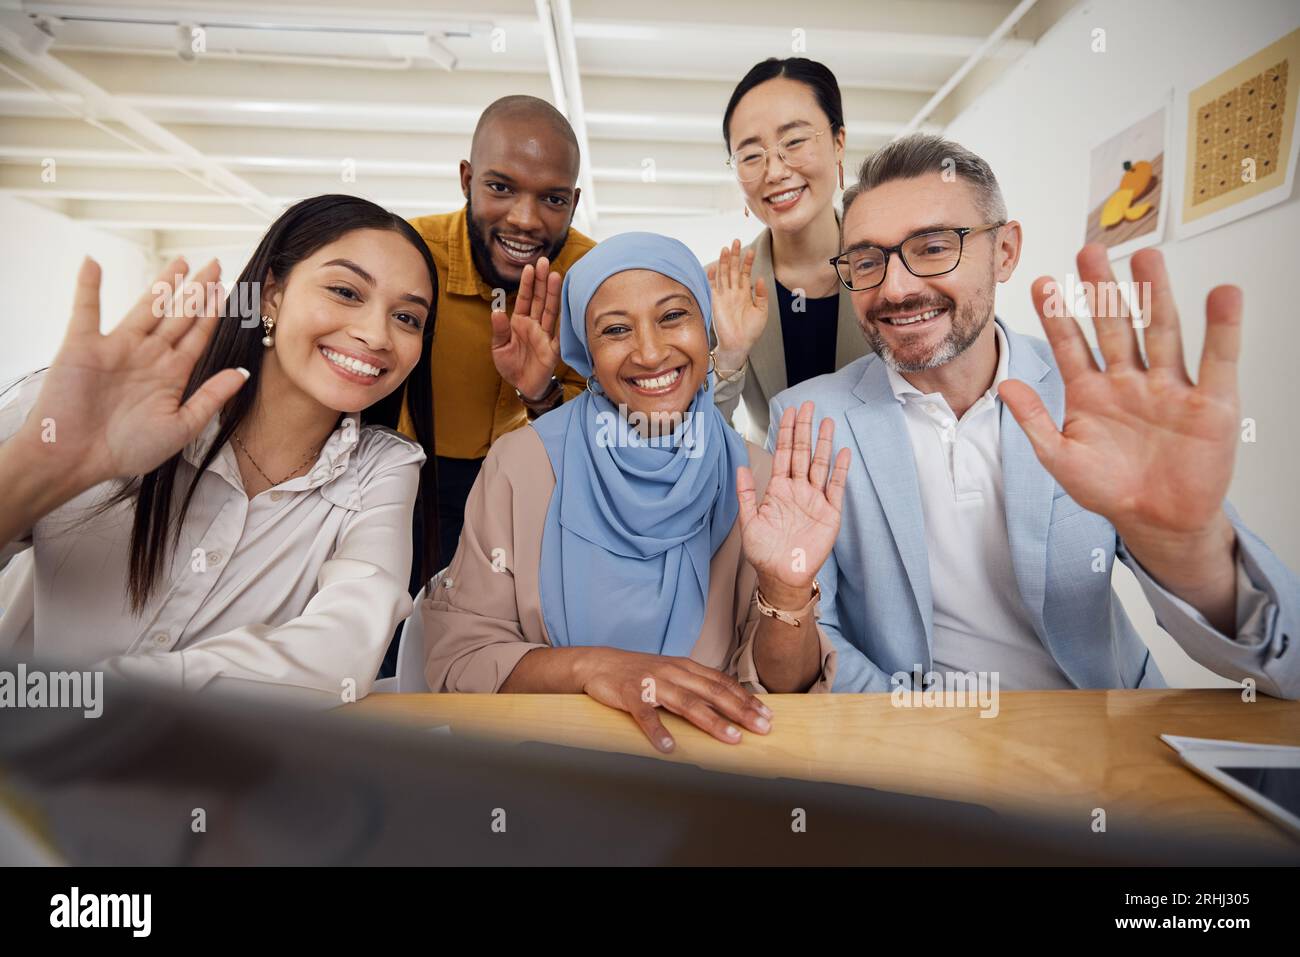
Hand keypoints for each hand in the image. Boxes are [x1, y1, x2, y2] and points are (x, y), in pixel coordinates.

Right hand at [19, 256, 248, 492]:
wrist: (76, 459)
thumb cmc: (127, 450)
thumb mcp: (181, 426)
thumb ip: (211, 397)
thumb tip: (243, 373)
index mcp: (171, 374)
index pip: (198, 335)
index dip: (213, 312)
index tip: (228, 290)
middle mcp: (147, 356)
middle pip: (178, 315)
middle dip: (197, 290)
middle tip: (215, 264)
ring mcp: (117, 348)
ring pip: (145, 307)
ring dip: (162, 283)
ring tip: (181, 261)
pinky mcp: (84, 346)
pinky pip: (86, 309)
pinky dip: (88, 286)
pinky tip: (93, 262)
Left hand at [490, 256, 562, 399]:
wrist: (523, 387)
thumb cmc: (511, 366)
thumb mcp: (499, 348)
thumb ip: (499, 330)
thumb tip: (497, 311)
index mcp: (520, 322)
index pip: (525, 299)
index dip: (527, 284)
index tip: (529, 267)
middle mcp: (534, 325)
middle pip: (539, 299)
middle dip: (542, 280)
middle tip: (544, 261)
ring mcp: (545, 335)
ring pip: (550, 310)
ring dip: (553, 293)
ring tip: (556, 275)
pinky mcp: (554, 348)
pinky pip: (559, 332)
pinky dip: (563, 319)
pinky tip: (567, 303)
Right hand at [579, 648, 772, 752]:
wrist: (599, 663)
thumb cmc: (639, 672)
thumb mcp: (672, 673)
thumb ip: (695, 685)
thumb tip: (726, 704)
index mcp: (686, 667)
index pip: (723, 682)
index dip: (746, 698)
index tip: (767, 714)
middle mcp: (674, 673)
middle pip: (713, 692)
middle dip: (740, 710)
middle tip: (762, 727)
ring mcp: (653, 683)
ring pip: (687, 703)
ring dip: (711, 721)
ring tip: (731, 738)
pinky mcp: (631, 695)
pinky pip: (646, 715)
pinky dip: (657, 731)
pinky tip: (668, 747)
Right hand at [707, 239, 767, 371]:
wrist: (739, 344)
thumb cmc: (751, 330)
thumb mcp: (762, 311)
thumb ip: (761, 294)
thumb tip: (760, 278)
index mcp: (745, 293)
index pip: (745, 273)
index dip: (747, 262)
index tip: (751, 251)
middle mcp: (733, 292)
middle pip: (733, 269)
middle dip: (734, 256)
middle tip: (736, 241)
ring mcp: (724, 296)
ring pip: (723, 274)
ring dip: (724, 262)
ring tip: (726, 249)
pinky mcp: (715, 302)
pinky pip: (712, 287)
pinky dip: (712, 277)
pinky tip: (714, 266)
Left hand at [737, 401, 850, 605]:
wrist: (782, 577)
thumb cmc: (763, 553)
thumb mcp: (748, 522)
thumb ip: (746, 494)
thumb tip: (740, 467)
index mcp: (778, 490)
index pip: (782, 454)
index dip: (785, 433)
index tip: (789, 412)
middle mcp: (798, 490)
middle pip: (802, 453)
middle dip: (804, 429)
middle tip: (808, 406)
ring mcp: (815, 500)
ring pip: (820, 464)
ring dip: (823, 443)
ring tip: (827, 422)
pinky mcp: (829, 513)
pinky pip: (835, 487)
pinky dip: (839, 469)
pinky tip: (842, 452)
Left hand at [998, 244, 1238, 548]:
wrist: (1156, 521)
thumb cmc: (1108, 488)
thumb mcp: (1060, 459)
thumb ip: (1034, 422)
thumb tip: (1004, 385)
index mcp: (1090, 391)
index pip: (1070, 344)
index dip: (1057, 314)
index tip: (1042, 282)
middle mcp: (1129, 380)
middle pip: (1115, 325)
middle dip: (1102, 290)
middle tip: (1091, 251)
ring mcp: (1169, 387)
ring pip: (1161, 332)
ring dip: (1154, 296)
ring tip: (1147, 258)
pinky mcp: (1210, 403)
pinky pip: (1216, 360)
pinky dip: (1222, 329)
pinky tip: (1223, 295)